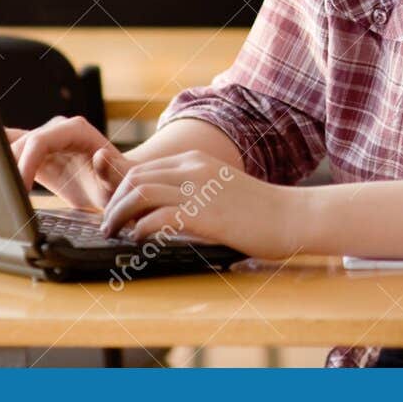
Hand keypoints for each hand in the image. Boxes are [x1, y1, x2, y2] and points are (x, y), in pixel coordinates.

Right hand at [5, 116, 128, 210]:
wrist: (114, 182)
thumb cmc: (119, 181)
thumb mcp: (121, 179)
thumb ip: (112, 170)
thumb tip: (101, 157)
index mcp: (75, 130)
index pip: (39, 142)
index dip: (25, 164)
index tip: (20, 190)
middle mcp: (57, 129)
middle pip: (21, 144)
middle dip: (9, 169)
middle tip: (4, 198)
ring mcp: (44, 138)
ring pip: (10, 146)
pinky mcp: (35, 152)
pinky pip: (10, 150)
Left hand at [100, 150, 308, 258]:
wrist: (293, 215)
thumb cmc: (262, 210)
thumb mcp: (222, 188)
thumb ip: (195, 191)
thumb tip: (166, 211)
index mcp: (197, 160)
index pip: (145, 167)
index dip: (121, 187)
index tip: (115, 208)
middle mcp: (194, 169)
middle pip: (136, 177)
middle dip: (114, 201)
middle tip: (109, 224)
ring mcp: (199, 189)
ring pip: (140, 192)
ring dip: (120, 213)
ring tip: (115, 232)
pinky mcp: (204, 214)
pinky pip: (158, 216)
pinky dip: (141, 229)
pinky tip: (139, 241)